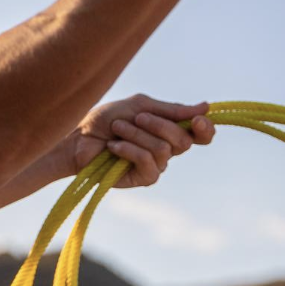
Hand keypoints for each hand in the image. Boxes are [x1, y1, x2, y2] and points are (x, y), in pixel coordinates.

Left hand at [68, 94, 215, 187]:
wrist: (78, 138)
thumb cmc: (105, 120)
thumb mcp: (139, 106)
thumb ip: (170, 110)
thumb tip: (206, 108)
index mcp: (169, 130)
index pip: (200, 135)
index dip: (205, 129)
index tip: (198, 120)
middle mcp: (167, 149)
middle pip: (183, 140)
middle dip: (158, 124)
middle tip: (136, 117)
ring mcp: (156, 165)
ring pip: (163, 149)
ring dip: (136, 134)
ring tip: (116, 130)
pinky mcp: (143, 179)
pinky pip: (148, 162)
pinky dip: (130, 150)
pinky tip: (114, 147)